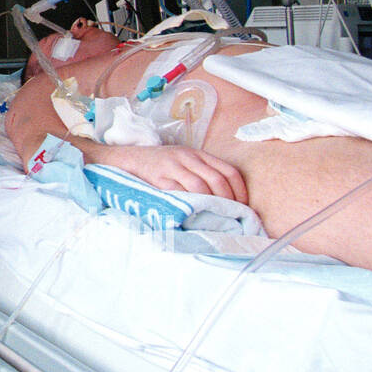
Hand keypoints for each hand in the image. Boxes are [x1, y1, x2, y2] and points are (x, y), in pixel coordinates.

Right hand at [101, 145, 247, 203]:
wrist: (128, 158)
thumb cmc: (159, 164)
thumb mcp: (183, 161)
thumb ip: (202, 172)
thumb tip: (226, 198)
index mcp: (198, 154)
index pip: (228, 171)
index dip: (240, 191)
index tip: (244, 206)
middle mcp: (187, 158)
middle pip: (218, 180)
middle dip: (229, 201)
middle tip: (232, 216)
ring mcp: (173, 168)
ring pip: (201, 187)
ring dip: (212, 204)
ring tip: (216, 217)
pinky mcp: (159, 179)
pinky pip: (180, 193)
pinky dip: (191, 205)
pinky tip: (196, 214)